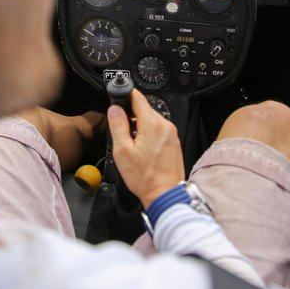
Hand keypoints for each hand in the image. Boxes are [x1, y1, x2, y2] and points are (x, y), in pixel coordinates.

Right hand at [107, 90, 184, 207]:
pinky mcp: (174, 143)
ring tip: (134, 146)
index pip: (138, 98)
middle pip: (145, 110)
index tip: (120, 95)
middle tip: (123, 131)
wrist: (165, 194)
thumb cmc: (145, 177)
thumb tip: (115, 109)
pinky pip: (159, 131)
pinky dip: (150, 135)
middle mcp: (165, 125)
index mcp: (152, 124)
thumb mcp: (122, 150)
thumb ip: (118, 125)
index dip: (127, 95)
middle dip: (132, 116)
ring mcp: (172, 134)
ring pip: (152, 121)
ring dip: (141, 127)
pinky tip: (144, 151)